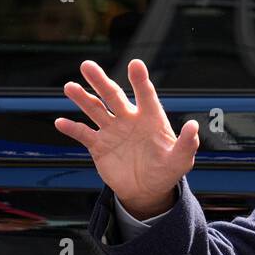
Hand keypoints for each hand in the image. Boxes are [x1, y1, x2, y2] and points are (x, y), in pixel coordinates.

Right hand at [55, 59, 198, 218]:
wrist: (147, 189)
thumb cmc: (167, 170)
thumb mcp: (181, 160)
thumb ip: (187, 143)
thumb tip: (193, 126)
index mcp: (150, 118)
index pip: (146, 95)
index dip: (140, 81)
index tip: (135, 65)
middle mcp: (129, 119)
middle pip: (113, 95)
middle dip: (100, 81)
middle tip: (87, 66)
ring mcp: (112, 131)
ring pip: (95, 109)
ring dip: (82, 98)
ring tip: (70, 87)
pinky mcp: (99, 146)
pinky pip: (84, 134)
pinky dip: (72, 129)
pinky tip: (61, 122)